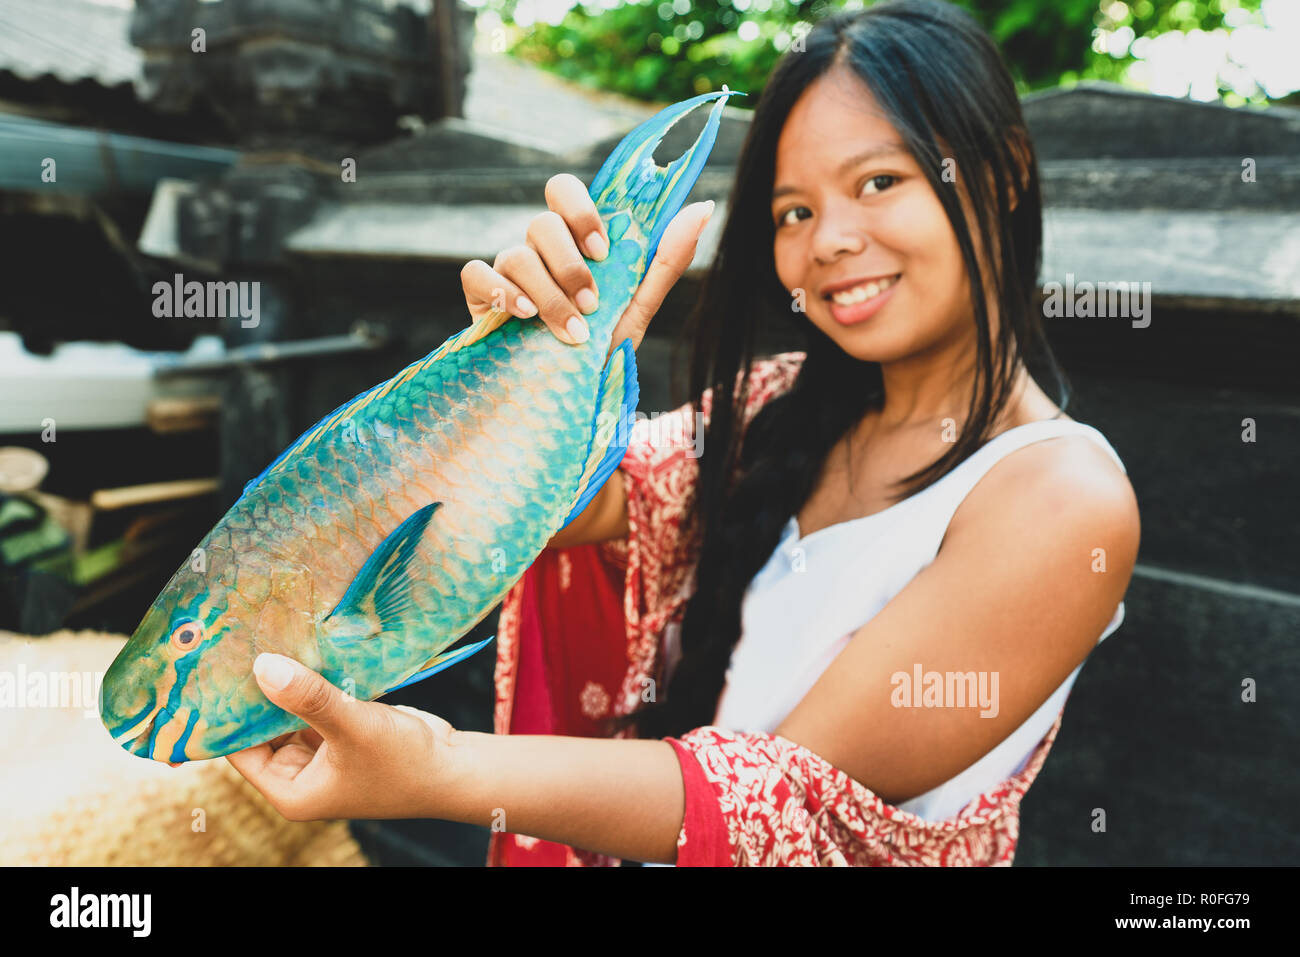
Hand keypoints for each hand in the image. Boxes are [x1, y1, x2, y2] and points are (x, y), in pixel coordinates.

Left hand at [225, 653, 454, 821]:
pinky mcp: (341, 731)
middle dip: (260, 692)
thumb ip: (309, 698)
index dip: (230, 713)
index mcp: (290, 790)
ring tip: (270, 638)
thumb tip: (263, 667)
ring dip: (288, 683)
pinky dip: (314, 682)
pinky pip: (315, 703)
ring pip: (290, 711)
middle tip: (245, 645)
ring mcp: (321, 751)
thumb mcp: (353, 727)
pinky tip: (306, 648)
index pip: (240, 749)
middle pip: (262, 727)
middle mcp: (299, 773)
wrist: (454, 766)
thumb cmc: (404, 762)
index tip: (221, 670)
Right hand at [460, 172, 713, 356]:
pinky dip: (501, 291)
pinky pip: (476, 274)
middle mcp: (538, 252)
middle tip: (592, 302)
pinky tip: (523, 316)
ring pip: (515, 254)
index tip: (604, 250)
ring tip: (572, 332)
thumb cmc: (597, 352)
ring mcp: (506, 274)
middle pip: (541, 223)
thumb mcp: (636, 309)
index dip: (581, 211)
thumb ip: (664, 259)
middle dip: (569, 264)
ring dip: (550, 294)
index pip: (564, 192)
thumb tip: (701, 207)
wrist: (562, 404)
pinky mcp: (480, 299)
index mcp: (572, 244)